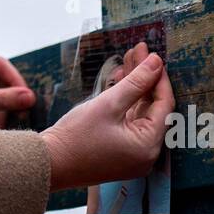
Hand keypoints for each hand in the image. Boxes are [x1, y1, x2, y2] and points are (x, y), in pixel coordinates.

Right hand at [40, 41, 174, 191]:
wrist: (48, 162)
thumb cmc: (76, 136)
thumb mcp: (108, 104)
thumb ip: (136, 82)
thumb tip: (157, 62)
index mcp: (148, 146)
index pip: (164, 105)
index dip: (159, 77)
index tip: (154, 55)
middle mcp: (146, 153)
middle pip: (153, 107)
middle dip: (145, 77)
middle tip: (140, 50)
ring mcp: (133, 154)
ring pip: (140, 112)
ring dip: (135, 86)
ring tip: (128, 59)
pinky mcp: (121, 151)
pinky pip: (129, 121)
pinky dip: (126, 101)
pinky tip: (120, 79)